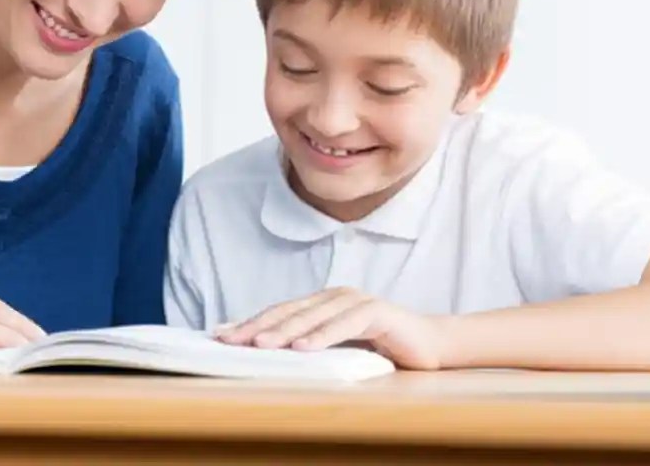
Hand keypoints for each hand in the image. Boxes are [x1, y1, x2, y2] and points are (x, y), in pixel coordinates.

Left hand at [215, 287, 451, 369]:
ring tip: (261, 345)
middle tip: (231, 340)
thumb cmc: (380, 347)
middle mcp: (334, 296)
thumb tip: (264, 353)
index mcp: (320, 302)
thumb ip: (307, 344)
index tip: (220, 336)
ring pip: (313, 315)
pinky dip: (324, 335)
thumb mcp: (337, 346)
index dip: (249, 322)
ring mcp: (355, 300)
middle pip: (289, 312)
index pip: (278, 312)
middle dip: (257, 326)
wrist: (429, 346)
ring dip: (285, 331)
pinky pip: (346, 324)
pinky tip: (305, 347)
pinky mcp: (378, 311)